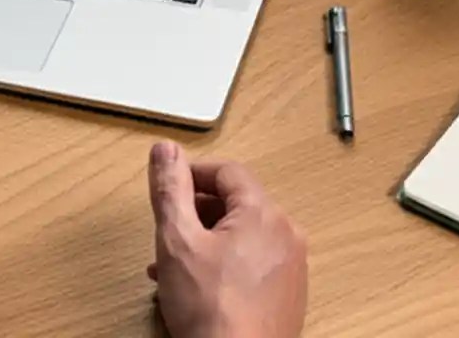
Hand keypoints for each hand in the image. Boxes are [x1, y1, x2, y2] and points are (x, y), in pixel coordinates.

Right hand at [146, 142, 307, 337]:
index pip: (228, 172)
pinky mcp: (289, 295)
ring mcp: (292, 267)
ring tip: (174, 266)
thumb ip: (170, 190)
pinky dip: (227, 264)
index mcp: (263, 213)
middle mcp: (286, 234)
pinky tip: (200, 287)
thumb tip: (165, 150)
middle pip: (238, 204)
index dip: (193, 173)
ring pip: (244, 237)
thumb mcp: (177, 241)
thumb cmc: (210, 309)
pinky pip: (255, 264)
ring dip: (208, 241)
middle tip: (169, 231)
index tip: (169, 187)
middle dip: (198, 213)